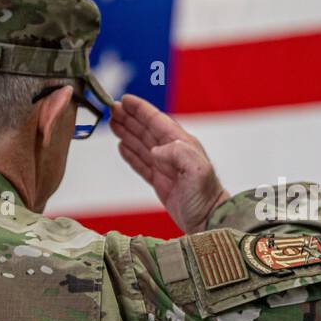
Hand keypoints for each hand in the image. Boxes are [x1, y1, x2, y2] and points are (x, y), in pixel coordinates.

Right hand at [110, 95, 230, 233]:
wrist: (209, 221)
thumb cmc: (205, 196)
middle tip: (111, 108)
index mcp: (181, 144)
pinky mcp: (161, 182)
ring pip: (142, 145)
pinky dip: (131, 154)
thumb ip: (177, 153)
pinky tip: (122, 146)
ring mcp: (166, 167)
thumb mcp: (196, 170)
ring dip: (127, 133)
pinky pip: (142, 164)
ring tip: (112, 123)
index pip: (157, 121)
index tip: (124, 100)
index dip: (141, 110)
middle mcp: (173, 153)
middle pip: (146, 130)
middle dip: (129, 118)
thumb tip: (154, 150)